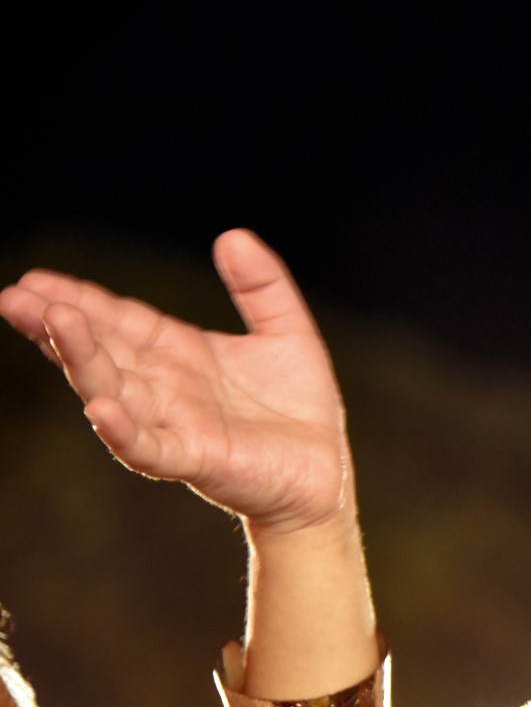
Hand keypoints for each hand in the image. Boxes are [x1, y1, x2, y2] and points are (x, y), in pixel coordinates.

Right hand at [0, 229, 351, 534]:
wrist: (324, 472)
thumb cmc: (297, 406)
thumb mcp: (287, 330)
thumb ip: (262, 284)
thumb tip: (232, 234)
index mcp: (179, 354)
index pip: (120, 321)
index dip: (81, 299)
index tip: (35, 279)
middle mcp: (165, 388)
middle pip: (103, 351)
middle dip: (59, 325)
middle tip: (14, 296)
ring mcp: (174, 424)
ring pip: (115, 391)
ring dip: (83, 361)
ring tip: (54, 324)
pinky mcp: (196, 458)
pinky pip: (150, 447)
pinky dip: (123, 430)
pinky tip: (98, 408)